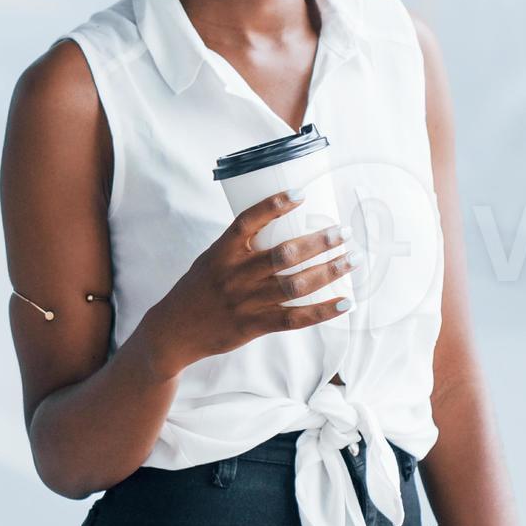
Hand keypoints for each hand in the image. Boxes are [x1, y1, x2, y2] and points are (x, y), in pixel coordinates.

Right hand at [133, 190, 352, 374]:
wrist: (174, 332)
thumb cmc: (196, 290)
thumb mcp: (210, 260)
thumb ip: (240, 248)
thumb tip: (281, 229)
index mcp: (221, 253)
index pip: (248, 221)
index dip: (274, 205)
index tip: (302, 194)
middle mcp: (235, 275)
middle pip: (284, 254)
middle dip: (319, 241)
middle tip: (344, 232)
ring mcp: (245, 302)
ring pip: (295, 284)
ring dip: (328, 271)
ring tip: (351, 260)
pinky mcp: (253, 326)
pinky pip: (294, 318)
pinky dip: (322, 311)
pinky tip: (344, 302)